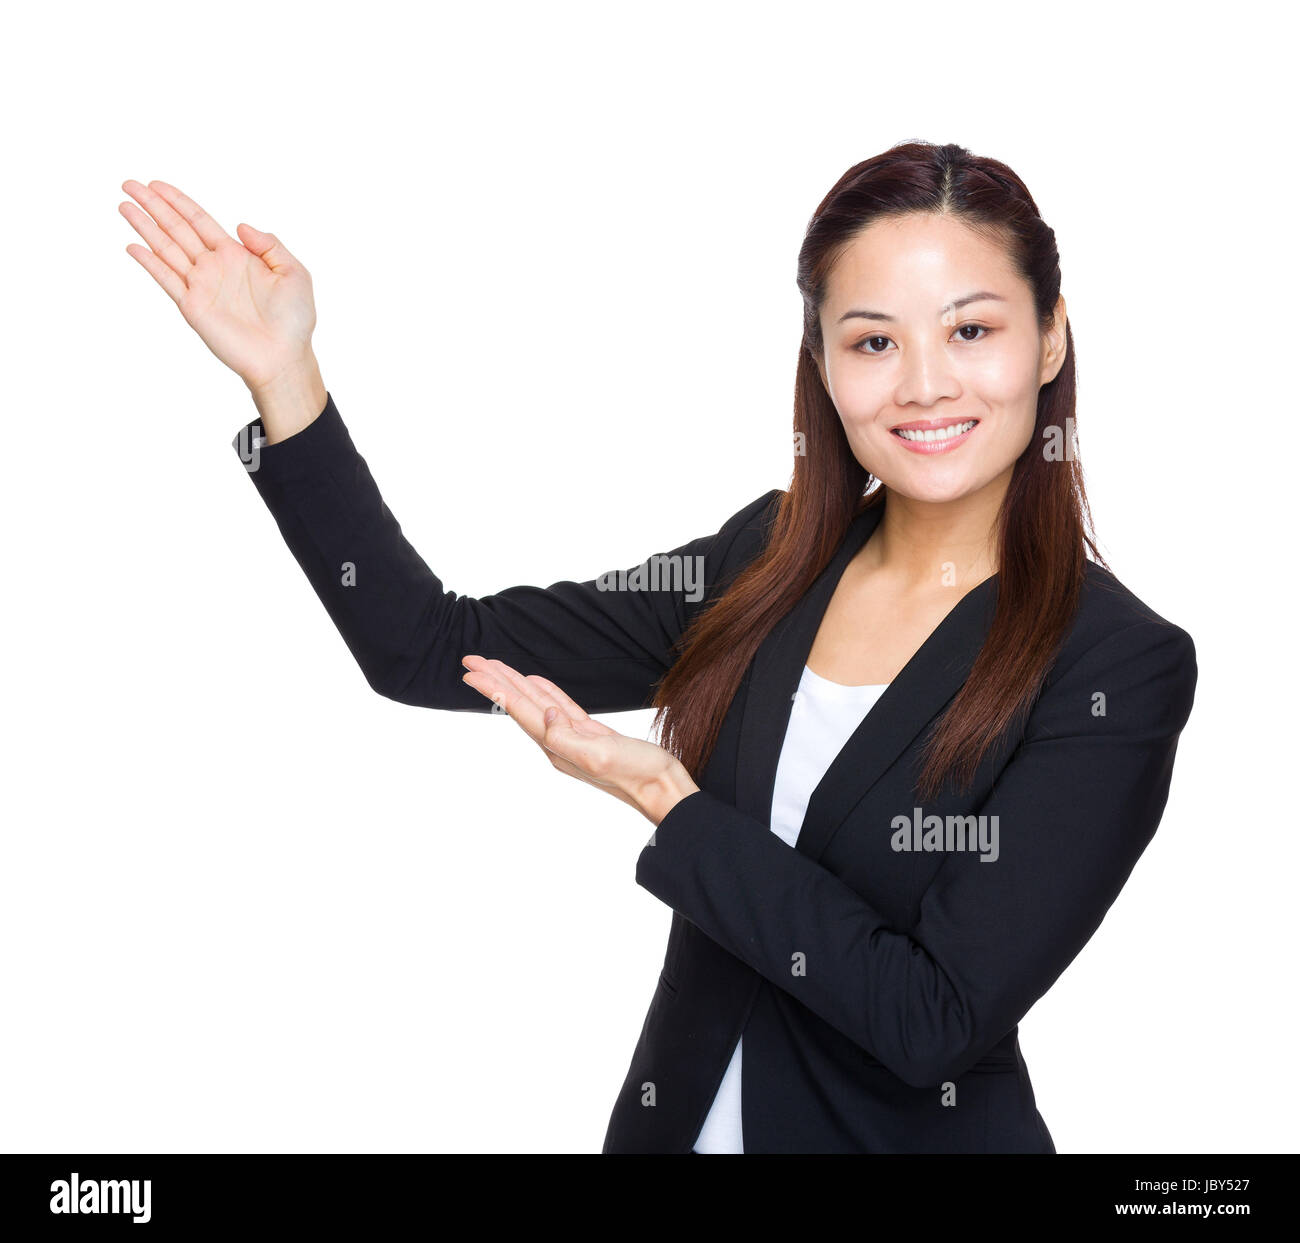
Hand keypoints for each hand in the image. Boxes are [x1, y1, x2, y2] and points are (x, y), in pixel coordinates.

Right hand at [120, 179, 317, 393]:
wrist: (284, 356)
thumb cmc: (294, 320)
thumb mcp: (294, 273)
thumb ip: (269, 245)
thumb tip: (240, 225)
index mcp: (237, 256)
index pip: (199, 221)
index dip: (178, 202)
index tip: (156, 184)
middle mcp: (214, 267)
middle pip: (176, 228)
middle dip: (153, 206)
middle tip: (129, 184)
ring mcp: (201, 286)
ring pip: (166, 248)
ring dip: (144, 227)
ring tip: (124, 205)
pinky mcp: (193, 307)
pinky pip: (167, 279)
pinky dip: (149, 263)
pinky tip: (133, 246)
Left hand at [460, 656, 698, 825]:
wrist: (663, 790)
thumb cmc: (637, 775)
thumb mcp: (599, 756)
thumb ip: (567, 737)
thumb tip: (546, 713)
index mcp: (557, 746)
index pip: (518, 710)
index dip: (494, 688)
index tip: (471, 671)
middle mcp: (559, 743)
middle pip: (520, 704)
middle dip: (495, 681)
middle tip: (471, 660)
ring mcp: (574, 739)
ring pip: (537, 703)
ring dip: (515, 684)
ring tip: (495, 667)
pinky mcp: (591, 735)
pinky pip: (561, 707)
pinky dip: (546, 692)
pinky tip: (536, 683)